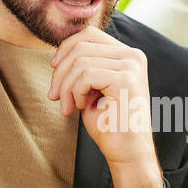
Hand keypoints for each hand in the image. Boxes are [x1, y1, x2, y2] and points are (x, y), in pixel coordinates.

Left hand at [49, 26, 162, 187]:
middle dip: (61, 72)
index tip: (54, 71)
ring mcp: (131, 66)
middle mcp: (133, 55)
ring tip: (67, 107)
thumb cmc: (109, 123)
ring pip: (80, 61)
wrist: (127, 152)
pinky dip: (75, 92)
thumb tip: (57, 55)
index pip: (88, 34)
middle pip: (81, 45)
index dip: (65, 49)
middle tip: (55, 96)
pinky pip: (86, 75)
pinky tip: (80, 108)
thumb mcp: (91, 88)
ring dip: (66, 86)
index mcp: (127, 54)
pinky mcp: (126, 80)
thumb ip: (83, 67)